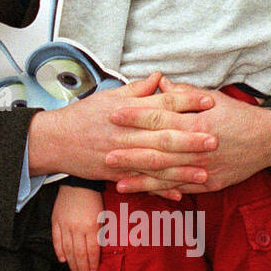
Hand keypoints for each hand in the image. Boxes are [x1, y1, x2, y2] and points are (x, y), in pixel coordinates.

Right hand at [29, 72, 216, 186]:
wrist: (54, 140)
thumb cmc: (82, 116)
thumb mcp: (108, 96)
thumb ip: (136, 90)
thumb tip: (158, 77)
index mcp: (127, 110)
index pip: (162, 103)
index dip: (187, 101)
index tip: (209, 101)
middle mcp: (126, 133)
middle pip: (163, 135)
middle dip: (191, 137)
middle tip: (215, 138)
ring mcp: (121, 155)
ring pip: (156, 163)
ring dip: (182, 168)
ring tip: (205, 170)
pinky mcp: (116, 174)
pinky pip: (142, 183)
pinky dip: (161, 190)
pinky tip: (180, 194)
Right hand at [52, 186, 103, 270]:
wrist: (77, 183)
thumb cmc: (93, 199)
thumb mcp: (102, 216)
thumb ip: (100, 233)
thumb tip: (99, 250)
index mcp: (92, 226)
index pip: (92, 251)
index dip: (92, 263)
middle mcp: (77, 227)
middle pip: (79, 253)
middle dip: (82, 268)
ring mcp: (65, 225)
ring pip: (67, 249)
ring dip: (71, 263)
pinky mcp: (56, 221)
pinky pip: (56, 239)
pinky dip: (59, 251)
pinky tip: (63, 259)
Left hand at [110, 76, 270, 196]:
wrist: (268, 140)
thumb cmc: (237, 115)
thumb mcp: (212, 97)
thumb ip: (182, 93)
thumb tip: (158, 83)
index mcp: (196, 122)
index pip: (160, 117)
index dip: (135, 115)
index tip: (114, 114)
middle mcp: (198, 147)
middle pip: (158, 149)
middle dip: (130, 152)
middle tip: (105, 152)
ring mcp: (204, 168)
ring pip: (167, 173)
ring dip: (140, 177)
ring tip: (116, 177)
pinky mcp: (209, 184)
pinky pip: (180, 187)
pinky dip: (160, 190)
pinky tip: (142, 190)